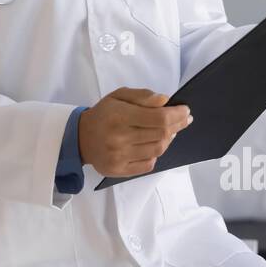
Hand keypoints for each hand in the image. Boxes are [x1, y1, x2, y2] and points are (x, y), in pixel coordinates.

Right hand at [78, 87, 192, 177]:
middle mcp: (119, 138)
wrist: (80, 138)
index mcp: (119, 115)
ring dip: (168, 139)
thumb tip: (164, 100)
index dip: (177, 114)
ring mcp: (119, 156)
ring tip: (169, 132)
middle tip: (184, 120)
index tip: (185, 110)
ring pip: (158, 150)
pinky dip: (156, 154)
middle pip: (161, 134)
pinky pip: (149, 164)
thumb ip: (142, 96)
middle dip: (177, 125)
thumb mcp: (119, 96)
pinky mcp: (119, 170)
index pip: (158, 118)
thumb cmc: (103, 114)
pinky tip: (154, 145)